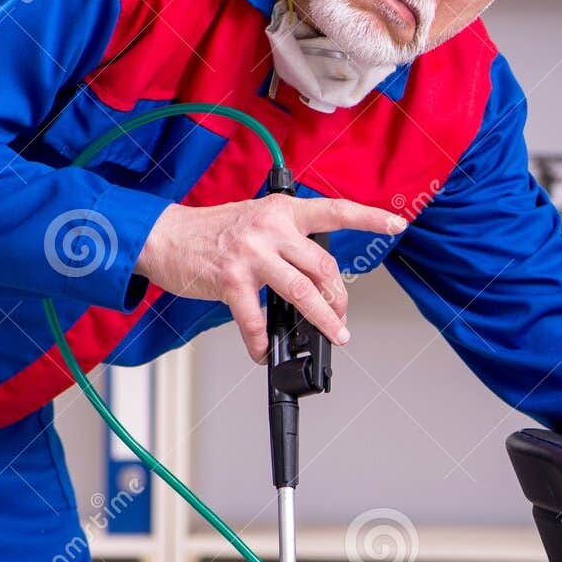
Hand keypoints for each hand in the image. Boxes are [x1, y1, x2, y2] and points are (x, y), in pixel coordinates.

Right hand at [136, 196, 405, 361]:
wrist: (165, 235)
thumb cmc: (213, 231)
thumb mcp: (258, 219)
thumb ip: (289, 240)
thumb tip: (318, 279)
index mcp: (283, 210)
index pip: (335, 210)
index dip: (369, 217)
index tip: (397, 225)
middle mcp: (271, 228)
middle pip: (324, 268)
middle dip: (340, 299)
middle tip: (342, 318)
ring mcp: (251, 253)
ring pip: (303, 293)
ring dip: (324, 320)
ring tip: (335, 335)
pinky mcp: (230, 279)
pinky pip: (255, 319)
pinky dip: (260, 341)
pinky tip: (261, 350)